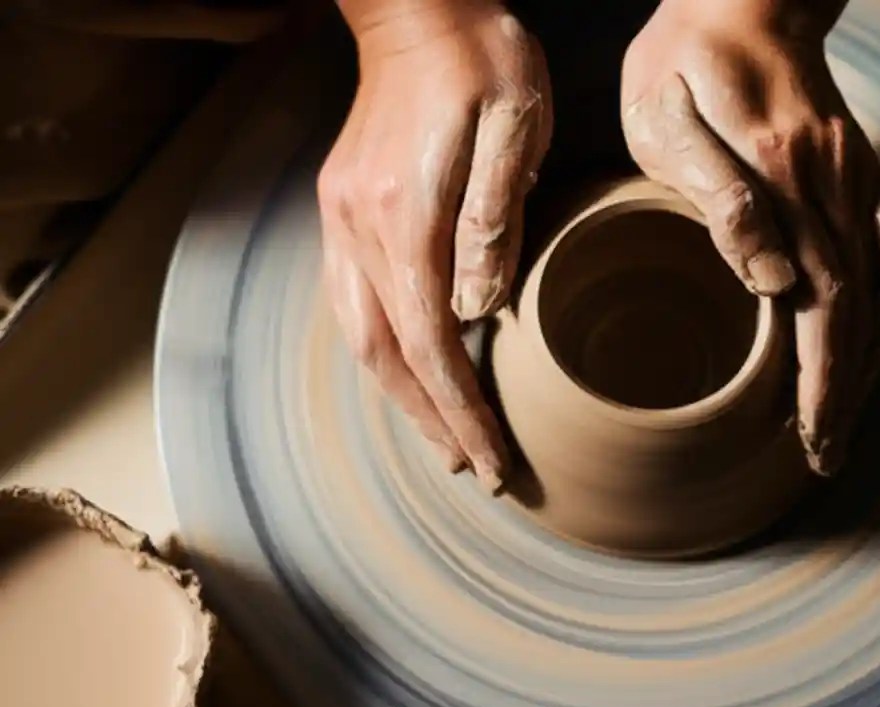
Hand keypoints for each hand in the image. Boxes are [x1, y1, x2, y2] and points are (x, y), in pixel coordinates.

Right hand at [318, 0, 551, 486]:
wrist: (416, 10)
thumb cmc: (482, 61)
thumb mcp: (515, 124)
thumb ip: (498, 216)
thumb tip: (481, 310)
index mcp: (408, 214)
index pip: (430, 343)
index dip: (460, 410)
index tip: (492, 459)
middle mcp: (361, 228)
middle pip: (386, 355)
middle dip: (429, 420)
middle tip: (471, 467)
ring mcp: (343, 220)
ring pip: (360, 335)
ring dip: (400, 395)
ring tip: (442, 436)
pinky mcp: (342, 209)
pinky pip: (351, 301)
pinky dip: (381, 352)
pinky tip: (407, 369)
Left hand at [621, 0, 879, 475]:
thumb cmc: (684, 63)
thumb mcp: (670, 120)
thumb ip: (721, 200)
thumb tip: (774, 283)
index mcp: (787, 186)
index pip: (824, 309)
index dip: (821, 385)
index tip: (813, 441)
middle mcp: (838, 189)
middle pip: (860, 315)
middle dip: (845, 394)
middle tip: (824, 455)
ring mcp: (861, 180)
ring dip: (873, 358)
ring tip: (843, 411)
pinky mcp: (866, 172)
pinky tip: (878, 335)